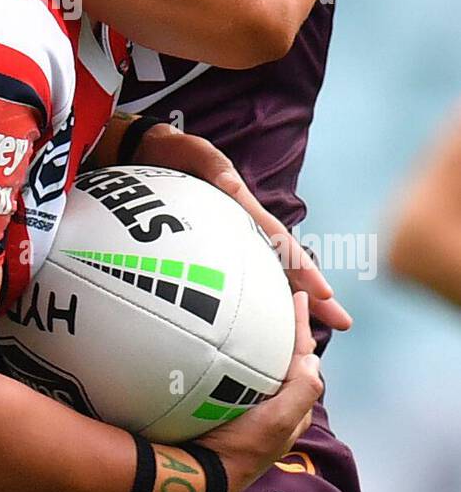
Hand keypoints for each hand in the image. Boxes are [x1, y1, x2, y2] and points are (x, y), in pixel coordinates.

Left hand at [134, 123, 351, 330]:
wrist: (148, 155)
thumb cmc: (173, 153)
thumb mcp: (193, 154)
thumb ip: (212, 166)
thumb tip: (231, 185)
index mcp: (244, 208)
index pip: (279, 242)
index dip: (302, 267)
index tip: (323, 293)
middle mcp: (245, 229)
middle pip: (284, 265)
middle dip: (313, 294)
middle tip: (343, 323)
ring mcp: (232, 241)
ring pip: (265, 277)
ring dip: (290, 304)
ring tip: (309, 338)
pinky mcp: (213, 251)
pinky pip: (238, 280)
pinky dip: (254, 303)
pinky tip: (260, 332)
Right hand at [195, 291, 322, 491]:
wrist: (199, 473)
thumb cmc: (240, 449)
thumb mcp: (277, 421)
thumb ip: (301, 389)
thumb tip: (313, 357)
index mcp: (293, 409)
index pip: (303, 359)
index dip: (302, 327)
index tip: (298, 296)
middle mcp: (276, 409)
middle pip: (288, 363)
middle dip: (289, 334)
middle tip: (283, 303)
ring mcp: (252, 410)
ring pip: (266, 369)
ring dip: (267, 345)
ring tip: (261, 318)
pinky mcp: (228, 410)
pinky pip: (243, 377)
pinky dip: (246, 358)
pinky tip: (232, 348)